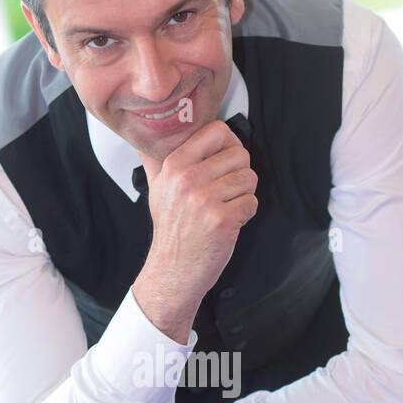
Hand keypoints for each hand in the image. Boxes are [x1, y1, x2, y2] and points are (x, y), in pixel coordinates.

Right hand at [132, 120, 257, 341]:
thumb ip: (156, 160)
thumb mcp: (157, 189)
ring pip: (249, 178)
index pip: (217, 131)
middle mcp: (188, 179)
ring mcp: (205, 200)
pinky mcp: (222, 220)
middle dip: (239, 173)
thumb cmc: (171, 230)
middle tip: (225, 191)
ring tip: (225, 207)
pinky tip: (228, 222)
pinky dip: (245, 213)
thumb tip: (150, 135)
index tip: (224, 159)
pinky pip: (252, 202)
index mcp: (173, 166)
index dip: (228, 144)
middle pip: (239, 155)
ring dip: (243, 194)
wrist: (172, 271)